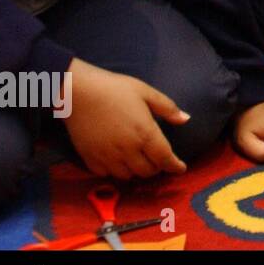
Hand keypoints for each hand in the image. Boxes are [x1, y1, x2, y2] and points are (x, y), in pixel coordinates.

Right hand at [62, 59, 188, 179]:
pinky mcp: (90, 158)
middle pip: (147, 171)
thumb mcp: (146, 92)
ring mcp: (107, 156)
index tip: (180, 169)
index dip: (175, 167)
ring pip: (128, 176)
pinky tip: (117, 160)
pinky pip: (106, 174)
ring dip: (136, 171)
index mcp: (145, 134)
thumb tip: (185, 119)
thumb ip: (167, 108)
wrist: (77, 91)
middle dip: (157, 167)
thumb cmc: (115, 88)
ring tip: (138, 160)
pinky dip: (115, 171)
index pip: (165, 159)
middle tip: (158, 159)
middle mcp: (128, 150)